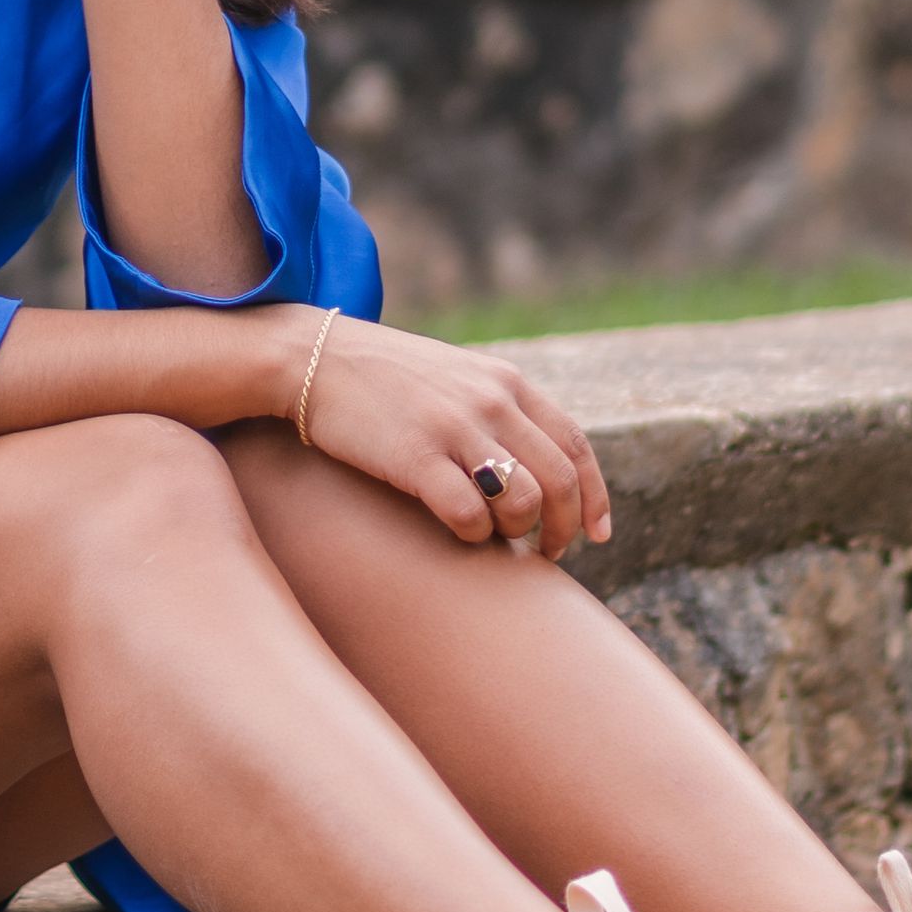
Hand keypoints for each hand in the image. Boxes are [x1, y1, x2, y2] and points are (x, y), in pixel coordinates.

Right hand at [292, 311, 611, 559]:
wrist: (315, 358)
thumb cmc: (384, 378)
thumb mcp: (457, 377)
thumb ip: (498, 409)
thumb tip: (532, 466)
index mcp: (507, 382)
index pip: (575, 445)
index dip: (594, 496)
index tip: (596, 533)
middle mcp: (492, 402)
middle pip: (560, 480)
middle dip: (564, 528)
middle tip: (548, 553)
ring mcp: (455, 428)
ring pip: (523, 500)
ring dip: (517, 531)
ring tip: (497, 537)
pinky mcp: (415, 456)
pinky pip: (469, 514)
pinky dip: (474, 535)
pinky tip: (458, 531)